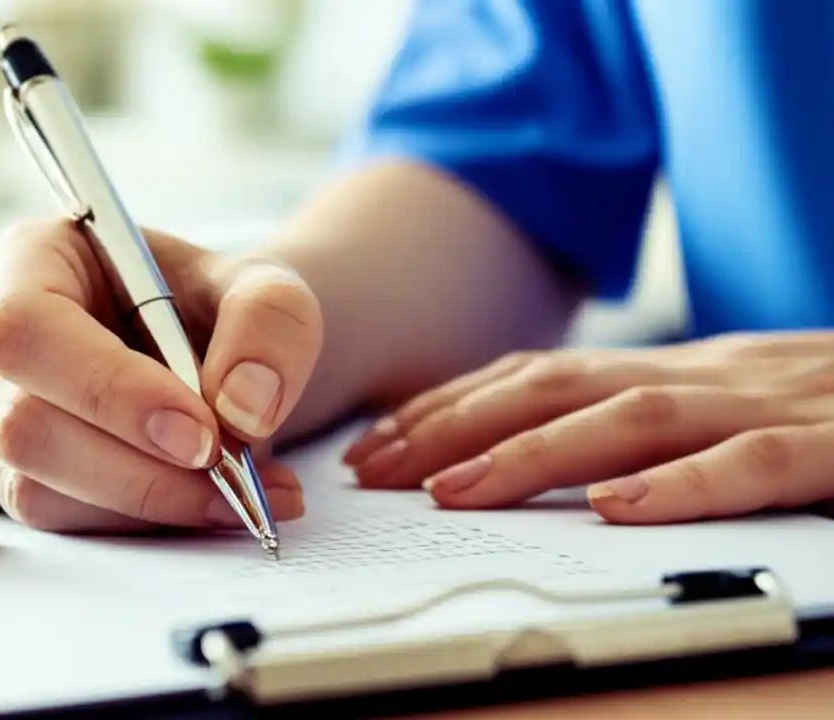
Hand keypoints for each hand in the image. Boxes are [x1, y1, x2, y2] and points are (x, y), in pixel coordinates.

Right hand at [0, 219, 321, 531]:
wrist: (209, 349)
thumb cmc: (212, 303)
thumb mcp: (263, 283)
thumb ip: (269, 321)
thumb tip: (244, 406)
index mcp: (29, 259)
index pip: (26, 328)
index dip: (108, 389)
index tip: (201, 432)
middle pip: (22, 424)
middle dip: (138, 467)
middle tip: (233, 473)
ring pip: (38, 489)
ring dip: (152, 504)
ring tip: (246, 490)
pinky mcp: (18, 476)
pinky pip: (65, 522)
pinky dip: (148, 522)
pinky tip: (213, 503)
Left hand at [343, 332, 833, 523]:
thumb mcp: (725, 403)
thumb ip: (644, 422)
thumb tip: (551, 466)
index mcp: (675, 369)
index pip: (539, 378)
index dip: (451, 406)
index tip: (379, 443)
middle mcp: (706, 375)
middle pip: (558, 388)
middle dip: (455, 426)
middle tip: (376, 470)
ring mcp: (769, 404)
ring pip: (634, 419)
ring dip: (534, 454)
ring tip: (455, 491)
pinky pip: (755, 464)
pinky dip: (685, 485)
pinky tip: (622, 508)